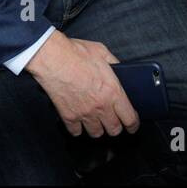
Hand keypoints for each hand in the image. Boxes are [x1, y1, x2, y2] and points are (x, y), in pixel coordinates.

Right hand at [25, 30, 140, 137]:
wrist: (53, 59)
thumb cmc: (77, 53)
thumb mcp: (103, 53)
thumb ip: (115, 64)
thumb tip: (121, 70)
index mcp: (113, 92)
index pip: (129, 118)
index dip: (133, 125)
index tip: (133, 125)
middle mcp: (101, 106)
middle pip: (114, 130)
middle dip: (116, 127)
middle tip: (114, 120)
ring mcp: (84, 113)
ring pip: (96, 133)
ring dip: (98, 128)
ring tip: (97, 121)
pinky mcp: (68, 116)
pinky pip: (76, 132)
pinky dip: (79, 129)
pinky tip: (80, 121)